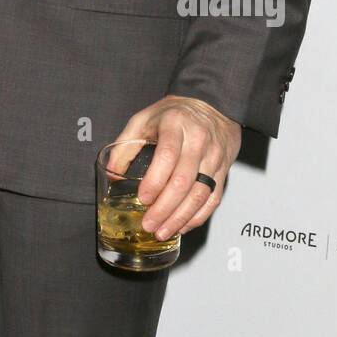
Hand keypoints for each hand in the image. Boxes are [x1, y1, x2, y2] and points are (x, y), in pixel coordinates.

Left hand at [111, 95, 241, 239]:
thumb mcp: (144, 119)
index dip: (155, 181)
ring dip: (181, 217)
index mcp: (175, 124)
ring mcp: (214, 156)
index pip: (167, 156)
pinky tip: (183, 225)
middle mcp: (198, 140)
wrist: (212, 104)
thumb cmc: (174, 113)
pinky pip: (214, 198)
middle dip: (165, 208)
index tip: (142, 198)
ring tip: (163, 231)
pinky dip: (198, 216)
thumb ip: (126, 145)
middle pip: (183, 180)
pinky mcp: (223, 169)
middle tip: (149, 224)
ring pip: (200, 193)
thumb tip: (112, 174)